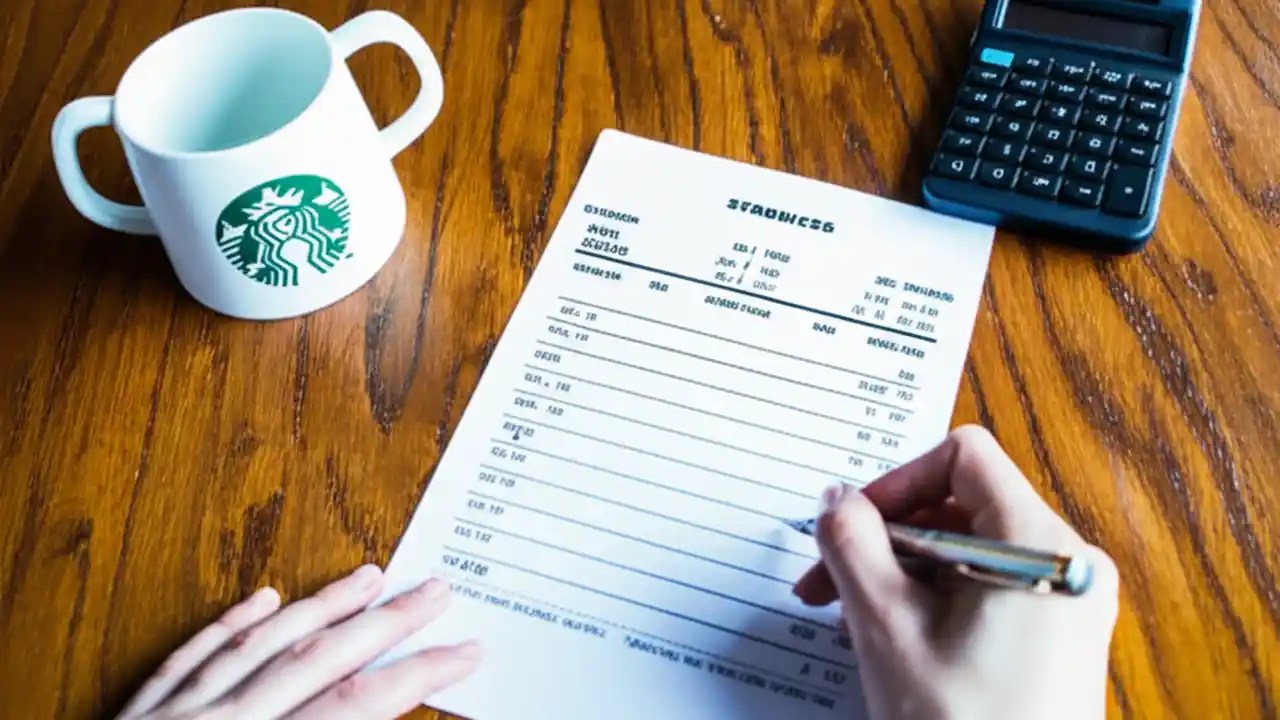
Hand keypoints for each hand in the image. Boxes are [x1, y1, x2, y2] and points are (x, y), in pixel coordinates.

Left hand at [117, 566, 479, 719]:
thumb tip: (380, 718)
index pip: (360, 705)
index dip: (420, 673)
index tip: (465, 653)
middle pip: (321, 659)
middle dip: (387, 623)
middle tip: (434, 591)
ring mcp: (178, 717)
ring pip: (261, 643)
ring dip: (322, 607)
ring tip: (368, 577)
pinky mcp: (139, 717)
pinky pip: (191, 657)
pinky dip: (229, 623)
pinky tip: (260, 598)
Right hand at [793, 426, 1118, 719]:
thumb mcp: (886, 626)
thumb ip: (852, 544)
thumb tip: (836, 500)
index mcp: (1042, 546)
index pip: (964, 457)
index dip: (897, 480)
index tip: (852, 524)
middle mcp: (1068, 563)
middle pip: (963, 501)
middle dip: (888, 535)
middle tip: (829, 579)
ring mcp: (1068, 601)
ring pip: (970, 547)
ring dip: (902, 570)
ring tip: (853, 615)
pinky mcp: (1058, 635)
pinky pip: (989, 584)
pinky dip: (935, 596)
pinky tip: (893, 635)